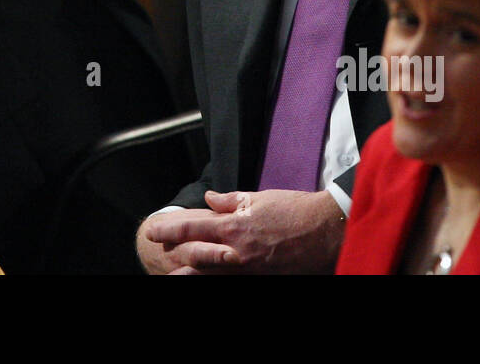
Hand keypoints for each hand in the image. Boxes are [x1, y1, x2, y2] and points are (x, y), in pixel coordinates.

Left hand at [138, 189, 346, 274]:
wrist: (326, 229)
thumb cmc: (294, 208)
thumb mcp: (260, 197)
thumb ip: (231, 200)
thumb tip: (209, 199)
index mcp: (235, 226)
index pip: (193, 228)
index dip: (169, 230)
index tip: (153, 232)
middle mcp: (238, 251)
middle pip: (198, 260)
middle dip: (177, 261)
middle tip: (161, 261)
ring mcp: (251, 269)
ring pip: (214, 276)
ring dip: (194, 276)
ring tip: (177, 277)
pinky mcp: (264, 278)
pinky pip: (236, 281)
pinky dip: (221, 280)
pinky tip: (214, 279)